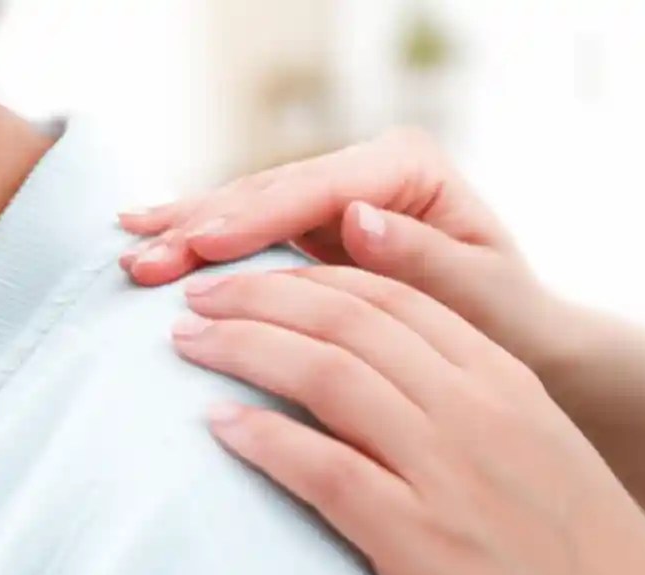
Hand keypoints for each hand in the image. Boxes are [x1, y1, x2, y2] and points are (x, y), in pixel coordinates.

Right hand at [120, 128, 564, 374]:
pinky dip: (204, 241)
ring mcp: (337, 193)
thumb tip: (356, 218)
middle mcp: (367, 168)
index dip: (258, 218)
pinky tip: (156, 241)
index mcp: (409, 168)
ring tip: (128, 245)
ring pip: (251, 206)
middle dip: (204, 224)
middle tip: (140, 256)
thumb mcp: (481, 292)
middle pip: (273, 191)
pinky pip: (252, 231)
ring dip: (189, 229)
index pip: (320, 189)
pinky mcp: (317, 226)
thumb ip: (422, 257)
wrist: (517, 335)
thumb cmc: (508, 318)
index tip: (202, 244)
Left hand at [170, 266, 644, 574]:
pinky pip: (322, 468)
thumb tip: (400, 389)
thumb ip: (479, 408)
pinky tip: (218, 425)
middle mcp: (475, 408)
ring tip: (189, 341)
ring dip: (244, 348)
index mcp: (508, 381)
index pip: (396, 298)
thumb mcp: (544, 452)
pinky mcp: (420, 539)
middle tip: (202, 295)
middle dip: (262, 296)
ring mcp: (447, 469)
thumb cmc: (595, 560)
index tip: (263, 276)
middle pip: (349, 319)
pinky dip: (261, 439)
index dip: (316, 277)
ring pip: (325, 375)